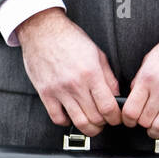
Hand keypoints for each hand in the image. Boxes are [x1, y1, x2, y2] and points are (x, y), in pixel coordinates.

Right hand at [17, 8, 120, 136]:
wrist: (42, 30)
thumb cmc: (68, 38)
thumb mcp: (96, 53)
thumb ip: (108, 76)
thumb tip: (116, 95)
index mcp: (91, 73)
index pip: (108, 106)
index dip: (116, 117)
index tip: (116, 117)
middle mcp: (75, 84)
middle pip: (95, 117)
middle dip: (104, 123)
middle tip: (105, 120)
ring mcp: (59, 90)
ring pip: (78, 121)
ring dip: (88, 128)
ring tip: (91, 123)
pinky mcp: (45, 93)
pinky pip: (57, 118)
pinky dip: (66, 122)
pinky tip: (70, 116)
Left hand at [121, 11, 158, 137]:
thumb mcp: (152, 57)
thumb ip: (142, 77)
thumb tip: (133, 93)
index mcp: (148, 77)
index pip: (130, 110)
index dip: (127, 119)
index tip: (130, 121)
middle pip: (144, 120)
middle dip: (142, 124)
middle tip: (145, 122)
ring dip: (157, 130)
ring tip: (158, 127)